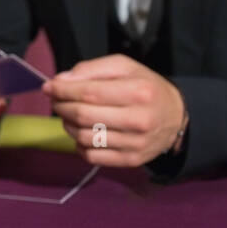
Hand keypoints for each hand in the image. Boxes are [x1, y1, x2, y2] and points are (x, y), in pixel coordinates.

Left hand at [44, 54, 185, 166]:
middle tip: (57, 101)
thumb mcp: (124, 67)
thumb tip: (60, 81)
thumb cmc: (145, 88)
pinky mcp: (131, 160)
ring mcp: (136, 143)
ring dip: (68, 125)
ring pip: (83, 137)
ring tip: (71, 116)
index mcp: (139, 92)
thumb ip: (91, 69)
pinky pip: (91, 156)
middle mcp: (139, 119)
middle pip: (82, 116)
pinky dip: (79, 145)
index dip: (62, 90)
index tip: (49, 87)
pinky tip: (84, 133)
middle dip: (61, 106)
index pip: (88, 93)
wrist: (177, 117)